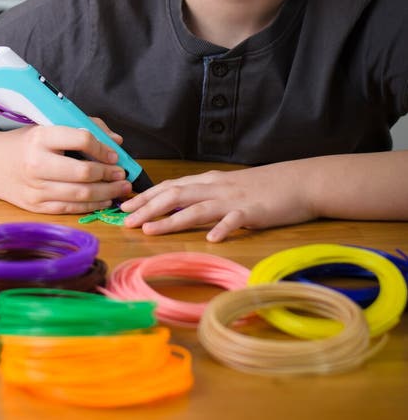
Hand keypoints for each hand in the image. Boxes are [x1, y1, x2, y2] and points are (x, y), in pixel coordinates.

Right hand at [0, 119, 132, 213]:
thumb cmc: (26, 142)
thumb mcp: (48, 126)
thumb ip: (85, 128)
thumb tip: (117, 142)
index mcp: (41, 137)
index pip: (81, 139)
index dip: (103, 148)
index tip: (115, 154)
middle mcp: (37, 163)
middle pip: (84, 172)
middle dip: (109, 175)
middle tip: (123, 174)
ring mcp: (36, 188)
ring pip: (80, 194)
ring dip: (107, 193)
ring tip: (121, 188)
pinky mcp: (36, 206)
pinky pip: (70, 208)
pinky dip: (92, 206)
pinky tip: (104, 200)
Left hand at [121, 163, 314, 241]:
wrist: (298, 182)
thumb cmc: (261, 187)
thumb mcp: (227, 187)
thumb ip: (203, 194)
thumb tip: (176, 202)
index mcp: (208, 182)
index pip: (169, 187)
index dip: (145, 197)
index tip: (123, 208)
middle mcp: (215, 188)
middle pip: (175, 195)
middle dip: (148, 208)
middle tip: (125, 221)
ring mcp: (233, 200)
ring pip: (197, 208)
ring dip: (172, 219)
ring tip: (150, 230)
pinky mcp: (253, 212)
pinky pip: (236, 221)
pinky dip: (222, 228)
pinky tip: (211, 239)